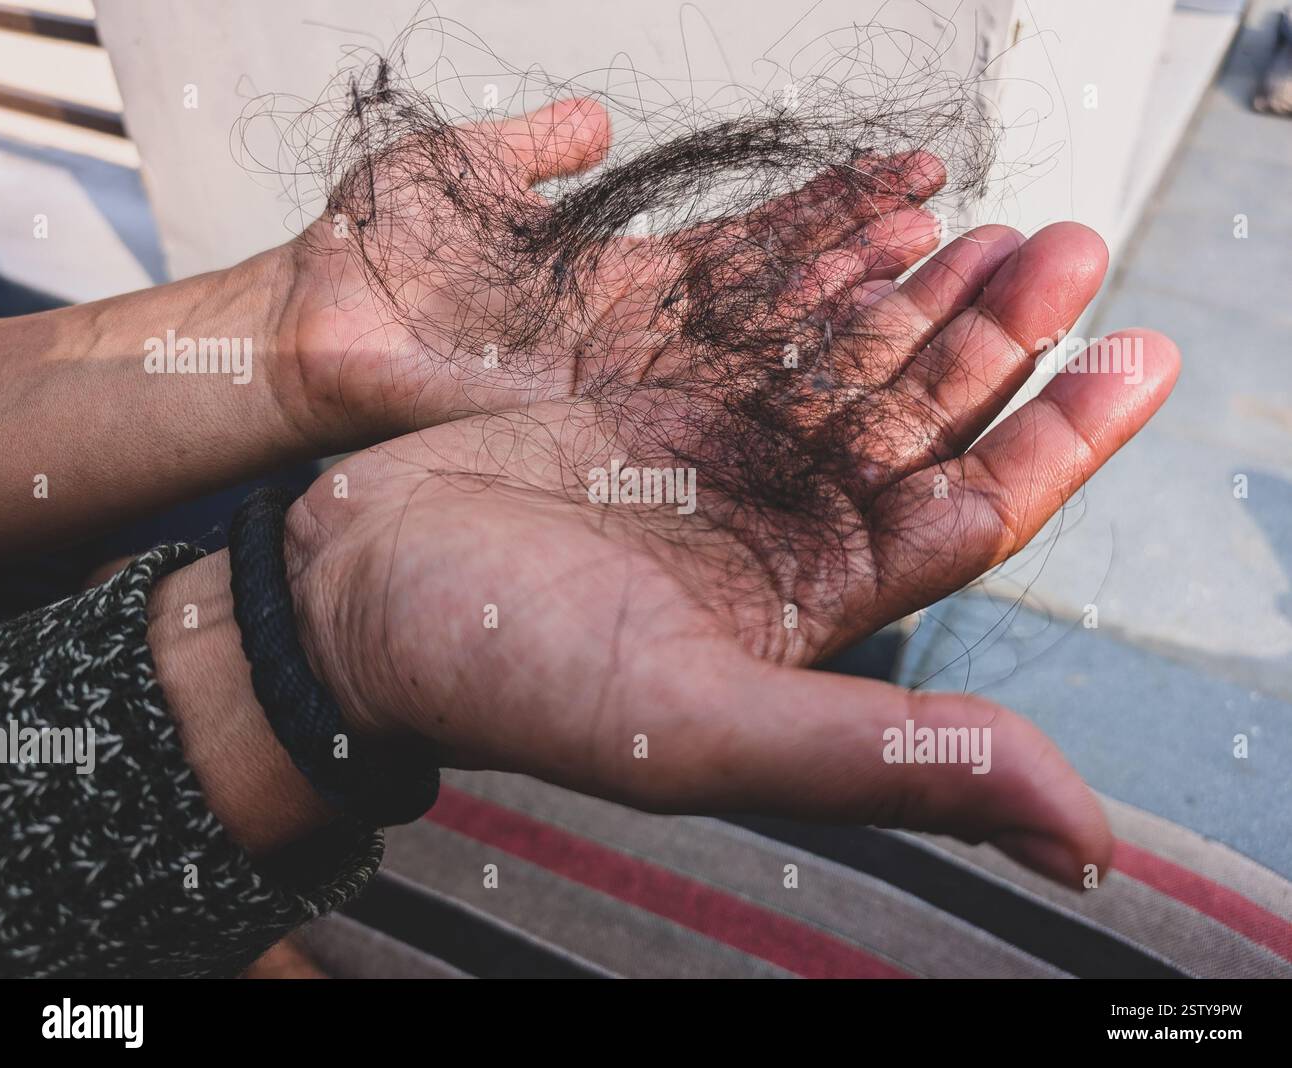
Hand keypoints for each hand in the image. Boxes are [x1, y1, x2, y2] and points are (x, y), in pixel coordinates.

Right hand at [281, 220, 1179, 886]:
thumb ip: (888, 762)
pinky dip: (827, 277)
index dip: (1063, 439)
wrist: (360, 589)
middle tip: (1073, 247)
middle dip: (1009, 339)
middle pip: (930, 423)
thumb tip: (1078, 833)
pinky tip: (879, 233)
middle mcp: (785, 531)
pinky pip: (767, 328)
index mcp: (817, 608)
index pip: (974, 516)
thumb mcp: (706, 731)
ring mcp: (722, 458)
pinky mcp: (659, 400)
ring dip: (936, 299)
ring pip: (856, 367)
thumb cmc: (513, 673)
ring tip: (1007, 229)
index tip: (1137, 355)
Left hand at [282, 99, 945, 445]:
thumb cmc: (372, 252)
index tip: (914, 182)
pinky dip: (793, 373)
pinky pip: (720, 396)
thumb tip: (594, 121)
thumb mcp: (466, 171)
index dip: (836, 213)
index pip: (759, 244)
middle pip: (789, 300)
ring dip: (858, 315)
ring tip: (947, 280)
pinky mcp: (615, 423)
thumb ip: (537, 147)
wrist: (309, 334)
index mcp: (627, 279)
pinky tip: (865, 345)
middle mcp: (651, 339)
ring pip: (773, 350)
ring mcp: (639, 386)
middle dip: (878, 265)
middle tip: (972, 237)